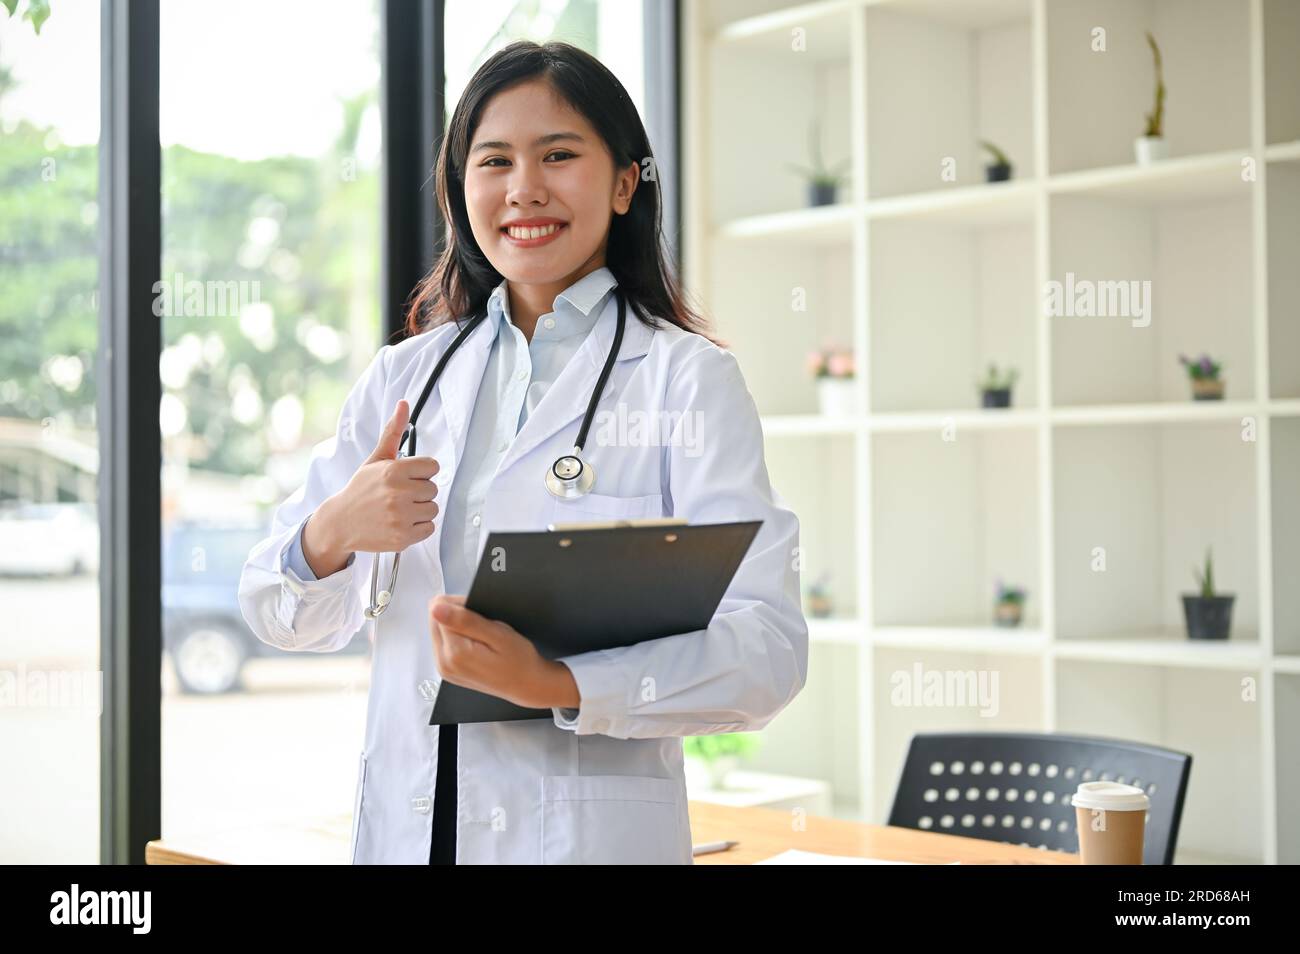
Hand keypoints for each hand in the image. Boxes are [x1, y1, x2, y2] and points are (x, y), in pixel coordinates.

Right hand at [303, 399, 440, 574]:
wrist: (340, 522)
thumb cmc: (361, 489)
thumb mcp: (376, 459)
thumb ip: (393, 432)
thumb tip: (403, 405)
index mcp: (393, 471)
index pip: (433, 466)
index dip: (421, 472)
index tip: (408, 477)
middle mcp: (398, 494)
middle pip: (433, 489)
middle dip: (419, 491)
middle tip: (399, 495)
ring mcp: (400, 517)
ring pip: (433, 509)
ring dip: (420, 510)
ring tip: (399, 509)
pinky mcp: (402, 538)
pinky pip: (429, 529)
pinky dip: (418, 528)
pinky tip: (400, 522)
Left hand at [428, 594, 580, 709]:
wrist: (526, 684)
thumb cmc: (519, 660)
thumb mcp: (498, 634)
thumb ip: (465, 620)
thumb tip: (436, 608)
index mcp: (455, 653)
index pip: (440, 610)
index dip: (461, 605)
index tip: (480, 615)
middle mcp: (444, 663)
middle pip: (435, 620)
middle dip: (456, 616)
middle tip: (483, 627)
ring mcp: (444, 669)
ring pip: (438, 630)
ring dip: (456, 627)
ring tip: (481, 637)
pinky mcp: (447, 670)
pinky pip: (443, 643)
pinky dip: (457, 638)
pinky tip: (475, 645)